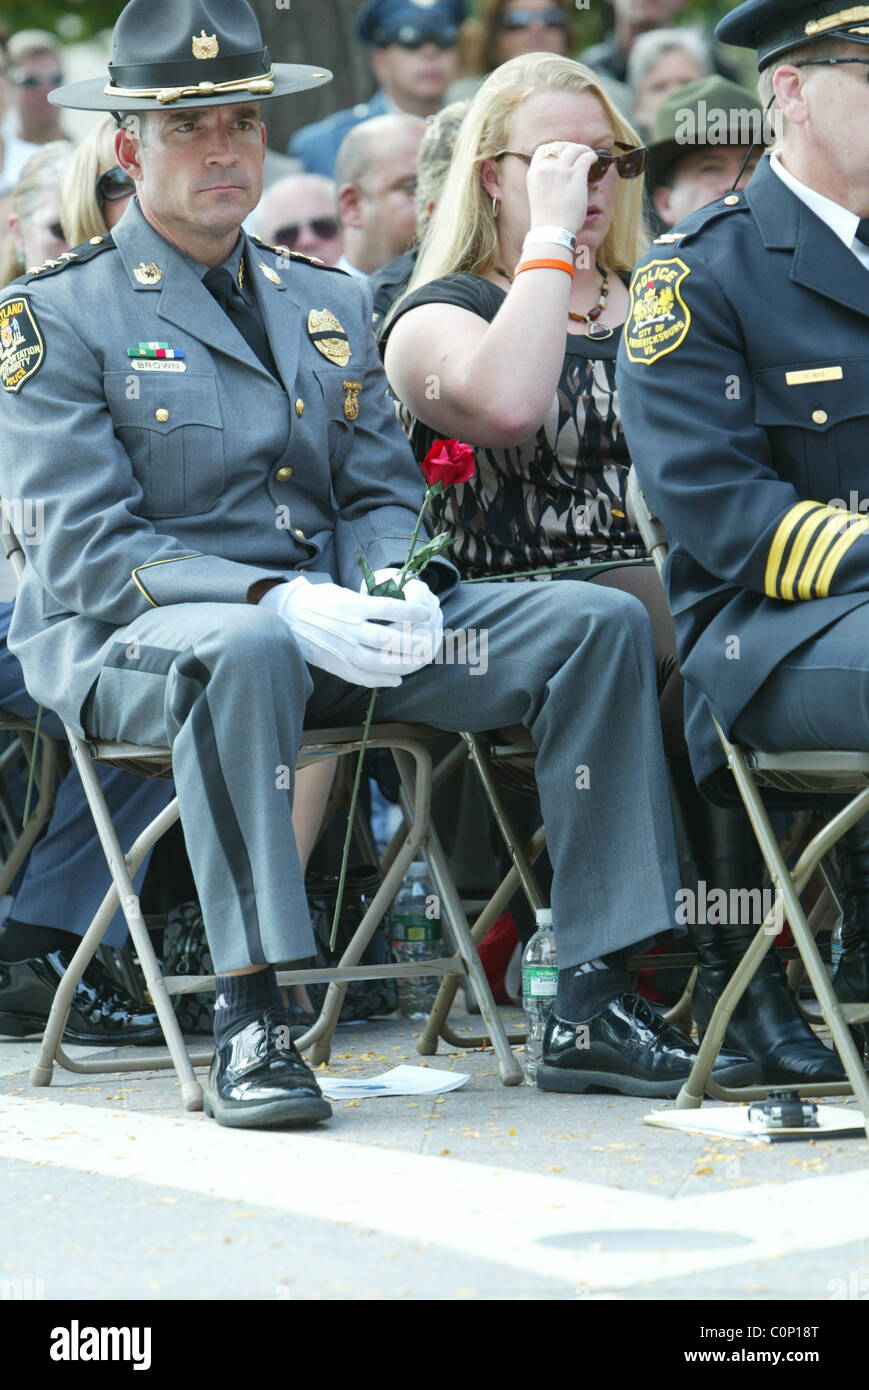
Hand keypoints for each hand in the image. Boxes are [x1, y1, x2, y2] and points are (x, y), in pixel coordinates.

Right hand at [259, 576, 435, 686]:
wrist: (286, 615)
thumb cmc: (319, 600)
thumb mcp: (342, 593)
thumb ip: (367, 602)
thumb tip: (397, 609)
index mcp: (349, 605)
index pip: (386, 607)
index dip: (409, 610)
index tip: (425, 612)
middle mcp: (347, 628)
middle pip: (387, 638)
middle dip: (413, 642)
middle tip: (430, 641)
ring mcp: (341, 649)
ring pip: (378, 661)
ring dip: (403, 664)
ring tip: (419, 662)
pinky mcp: (335, 664)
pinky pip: (361, 676)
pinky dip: (381, 680)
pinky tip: (396, 679)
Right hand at [525, 142, 598, 241]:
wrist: (551, 231)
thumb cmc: (547, 220)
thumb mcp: (538, 196)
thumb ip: (545, 182)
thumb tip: (559, 176)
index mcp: (534, 173)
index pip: (543, 150)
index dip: (555, 148)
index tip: (564, 153)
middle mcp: (545, 168)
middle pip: (559, 145)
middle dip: (570, 147)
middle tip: (578, 153)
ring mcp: (560, 170)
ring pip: (574, 149)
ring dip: (583, 150)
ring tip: (589, 155)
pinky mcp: (574, 175)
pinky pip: (585, 157)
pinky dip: (591, 156)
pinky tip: (594, 160)